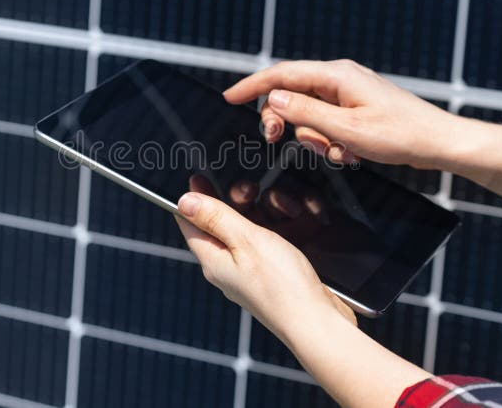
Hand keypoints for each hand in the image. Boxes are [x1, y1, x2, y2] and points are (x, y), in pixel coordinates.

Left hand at [173, 188, 355, 343]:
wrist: (317, 324)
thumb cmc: (283, 287)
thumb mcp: (246, 241)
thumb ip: (216, 217)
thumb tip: (184, 201)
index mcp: (214, 260)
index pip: (191, 224)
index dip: (193, 199)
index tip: (198, 177)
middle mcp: (228, 267)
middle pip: (222, 223)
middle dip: (236, 201)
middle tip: (250, 189)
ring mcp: (251, 272)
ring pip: (250, 229)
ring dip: (265, 212)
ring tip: (285, 209)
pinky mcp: (273, 274)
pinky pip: (269, 242)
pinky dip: (280, 228)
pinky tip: (295, 224)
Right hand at [223, 59, 456, 169]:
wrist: (439, 142)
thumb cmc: (401, 134)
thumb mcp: (347, 129)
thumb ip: (306, 113)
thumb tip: (273, 100)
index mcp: (336, 76)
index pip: (282, 74)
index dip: (253, 86)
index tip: (230, 98)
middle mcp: (339, 78)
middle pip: (292, 94)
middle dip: (284, 121)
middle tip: (274, 140)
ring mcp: (348, 93)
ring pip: (309, 114)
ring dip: (315, 138)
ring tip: (339, 153)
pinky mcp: (355, 108)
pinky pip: (327, 122)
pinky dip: (330, 140)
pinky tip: (350, 153)